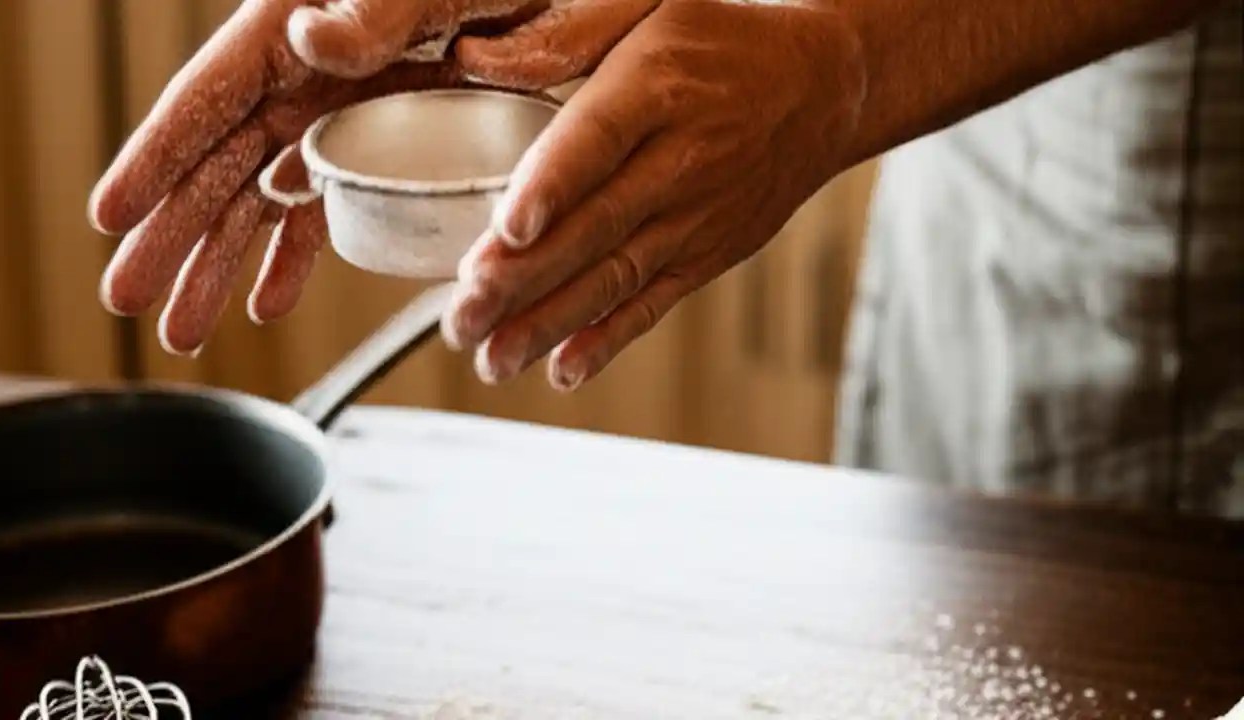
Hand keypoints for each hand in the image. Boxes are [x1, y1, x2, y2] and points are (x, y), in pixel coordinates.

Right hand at [90, 0, 545, 354]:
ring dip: (221, 266)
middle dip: (173, 236)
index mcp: (293, 27)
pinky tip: (268, 303)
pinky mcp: (375, 142)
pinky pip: (322, 208)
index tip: (110, 218)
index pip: (210, 98)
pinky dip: (295, 257)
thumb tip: (308, 35)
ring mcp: (334, 112)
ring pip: (260, 199)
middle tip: (128, 301)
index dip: (158, 160)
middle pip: (220, 162)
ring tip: (186, 329)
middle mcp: (300, 75)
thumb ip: (374, 8)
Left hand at [444, 0, 866, 389]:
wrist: (821, 88)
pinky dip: (609, 339)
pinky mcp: (707, 253)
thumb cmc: (719, 39)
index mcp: (657, 87)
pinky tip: (564, 369)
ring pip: (614, 278)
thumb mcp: (652, 2)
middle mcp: (679, 160)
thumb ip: (570, 32)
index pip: (597, 140)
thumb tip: (472, 58)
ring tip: (493, 360)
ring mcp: (695, 217)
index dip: (552, 187)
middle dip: (522, 280)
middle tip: (462, 318)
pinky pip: (655, 302)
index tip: (506, 230)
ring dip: (549, 324)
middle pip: (593, 228)